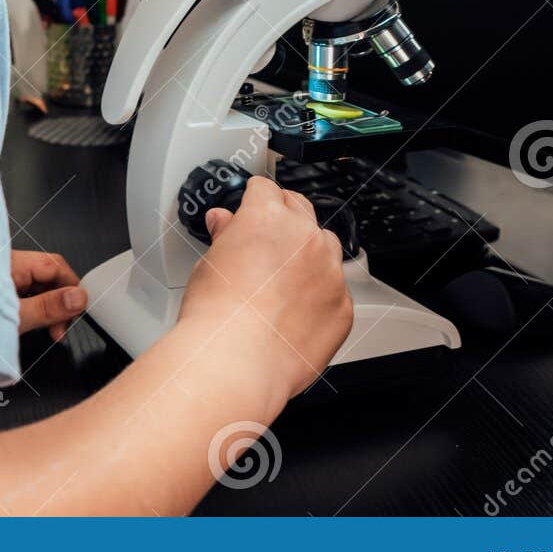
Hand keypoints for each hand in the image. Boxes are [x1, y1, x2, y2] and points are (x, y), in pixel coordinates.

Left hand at [11, 249, 86, 341]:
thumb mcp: (15, 318)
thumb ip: (47, 307)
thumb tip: (77, 297)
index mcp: (11, 263)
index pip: (55, 265)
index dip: (71, 288)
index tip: (77, 311)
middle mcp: (4, 264)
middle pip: (46, 276)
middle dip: (58, 302)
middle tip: (60, 329)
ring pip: (34, 286)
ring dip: (45, 308)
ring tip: (47, 331)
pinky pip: (20, 293)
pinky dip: (29, 309)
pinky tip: (31, 324)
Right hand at [177, 175, 352, 402]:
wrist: (236, 363)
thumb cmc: (217, 316)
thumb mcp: (209, 263)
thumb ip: (225, 235)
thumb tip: (224, 222)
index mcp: (268, 217)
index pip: (265, 189)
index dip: (254, 199)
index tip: (250, 209)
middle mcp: (305, 237)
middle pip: (300, 209)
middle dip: (284, 219)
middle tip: (264, 243)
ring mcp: (330, 271)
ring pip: (325, 248)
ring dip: (308, 256)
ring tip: (281, 283)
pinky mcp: (343, 306)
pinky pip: (335, 290)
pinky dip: (319, 297)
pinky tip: (294, 314)